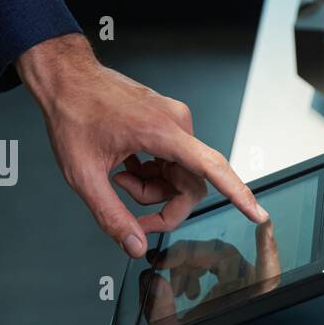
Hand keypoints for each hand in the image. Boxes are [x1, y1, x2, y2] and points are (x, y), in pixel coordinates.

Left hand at [15, 33, 267, 258]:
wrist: (66, 78)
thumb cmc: (73, 114)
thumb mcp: (83, 175)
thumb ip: (111, 215)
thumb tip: (134, 245)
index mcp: (162, 132)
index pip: (212, 168)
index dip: (238, 194)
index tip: (257, 213)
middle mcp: (177, 123)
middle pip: (192, 183)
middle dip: (162, 202)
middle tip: (128, 207)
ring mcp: (175, 121)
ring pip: (181, 173)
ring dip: (154, 186)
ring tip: (119, 176)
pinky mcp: (170, 122)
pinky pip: (174, 160)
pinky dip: (152, 172)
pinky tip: (127, 163)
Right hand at [139, 220, 279, 324]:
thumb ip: (159, 308)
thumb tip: (155, 281)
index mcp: (241, 308)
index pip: (266, 278)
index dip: (267, 252)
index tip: (265, 226)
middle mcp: (244, 298)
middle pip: (228, 259)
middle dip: (194, 256)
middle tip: (165, 262)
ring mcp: (238, 294)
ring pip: (220, 261)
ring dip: (191, 264)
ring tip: (173, 285)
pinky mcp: (228, 293)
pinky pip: (217, 270)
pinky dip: (195, 271)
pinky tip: (181, 287)